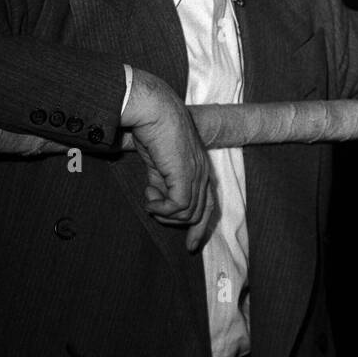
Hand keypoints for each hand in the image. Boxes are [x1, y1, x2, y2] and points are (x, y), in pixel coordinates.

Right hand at [120, 69, 215, 252]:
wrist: (153, 111)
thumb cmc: (153, 131)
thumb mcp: (159, 162)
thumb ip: (162, 181)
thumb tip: (158, 200)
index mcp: (200, 169)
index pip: (208, 205)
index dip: (201, 227)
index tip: (191, 246)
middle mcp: (203, 173)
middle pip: (199, 214)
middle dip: (177, 223)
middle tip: (154, 213)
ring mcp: (196, 174)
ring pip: (187, 213)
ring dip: (163, 211)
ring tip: (149, 197)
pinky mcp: (185, 175)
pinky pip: (178, 206)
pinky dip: (161, 207)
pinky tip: (149, 197)